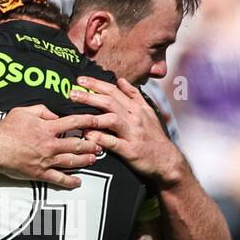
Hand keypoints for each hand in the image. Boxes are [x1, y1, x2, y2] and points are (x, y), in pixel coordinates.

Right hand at [0, 104, 111, 187]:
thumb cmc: (6, 129)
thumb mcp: (23, 111)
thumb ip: (42, 110)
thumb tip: (55, 115)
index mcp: (47, 128)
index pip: (74, 122)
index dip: (89, 120)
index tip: (99, 119)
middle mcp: (50, 145)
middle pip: (78, 144)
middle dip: (92, 144)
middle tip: (101, 143)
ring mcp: (46, 161)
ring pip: (72, 161)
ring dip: (85, 160)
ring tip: (94, 159)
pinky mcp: (40, 173)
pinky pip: (59, 179)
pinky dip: (70, 182)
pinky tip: (78, 182)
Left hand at [70, 76, 184, 186]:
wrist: (167, 160)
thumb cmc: (153, 137)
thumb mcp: (147, 112)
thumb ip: (133, 96)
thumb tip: (120, 81)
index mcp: (136, 108)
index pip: (115, 91)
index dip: (97, 84)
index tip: (81, 80)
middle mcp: (135, 118)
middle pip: (110, 102)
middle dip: (90, 95)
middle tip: (72, 92)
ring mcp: (133, 133)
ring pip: (111, 119)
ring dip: (92, 115)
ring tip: (76, 114)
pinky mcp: (130, 150)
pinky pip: (113, 142)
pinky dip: (100, 138)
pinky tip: (87, 136)